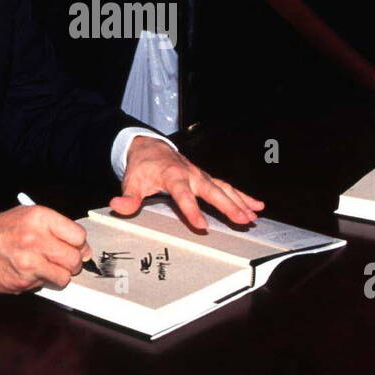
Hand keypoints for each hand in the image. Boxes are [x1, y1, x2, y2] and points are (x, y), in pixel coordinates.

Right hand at [0, 205, 91, 293]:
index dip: (79, 243)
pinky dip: (41, 281)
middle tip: (65, 261)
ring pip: (64, 276)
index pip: (78, 235)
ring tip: (47, 267)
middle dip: (73, 262)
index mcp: (39, 218)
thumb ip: (54, 227)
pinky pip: (46, 285)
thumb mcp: (26, 215)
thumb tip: (80, 245)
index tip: (76, 247)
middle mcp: (35, 238)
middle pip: (74, 258)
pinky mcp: (23, 280)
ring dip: (59, 275)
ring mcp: (29, 262)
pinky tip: (30, 271)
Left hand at [111, 136, 264, 230]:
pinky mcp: (206, 178)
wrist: (149, 147)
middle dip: (228, 206)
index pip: (183, 195)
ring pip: (224, 189)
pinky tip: (256, 205)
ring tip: (254, 216)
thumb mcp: (131, 182)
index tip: (202, 226)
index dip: (192, 210)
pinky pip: (227, 187)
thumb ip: (127, 197)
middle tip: (243, 220)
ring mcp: (201, 176)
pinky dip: (242, 196)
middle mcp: (191, 174)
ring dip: (240, 202)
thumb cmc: (141, 167)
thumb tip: (118, 206)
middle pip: (212, 191)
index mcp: (172, 175)